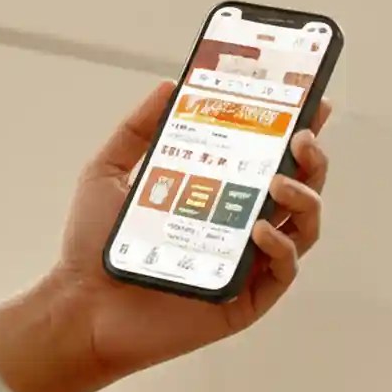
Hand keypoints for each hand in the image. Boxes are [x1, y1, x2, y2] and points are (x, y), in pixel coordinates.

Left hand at [51, 80, 331, 378]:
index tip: (310, 98)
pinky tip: (260, 230)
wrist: (79, 306)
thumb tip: (170, 85)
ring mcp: (247, 263)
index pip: (268, 158)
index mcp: (218, 194)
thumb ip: (138, 128)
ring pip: (304, 227)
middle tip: (301, 136)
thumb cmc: (92, 246)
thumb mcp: (108, 171)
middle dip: (312, 158)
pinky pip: (284, 271)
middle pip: (300, 187)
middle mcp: (239, 226)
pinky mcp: (246, 300)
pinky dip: (281, 247)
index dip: (297, 129)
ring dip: (304, 198)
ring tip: (280, 183)